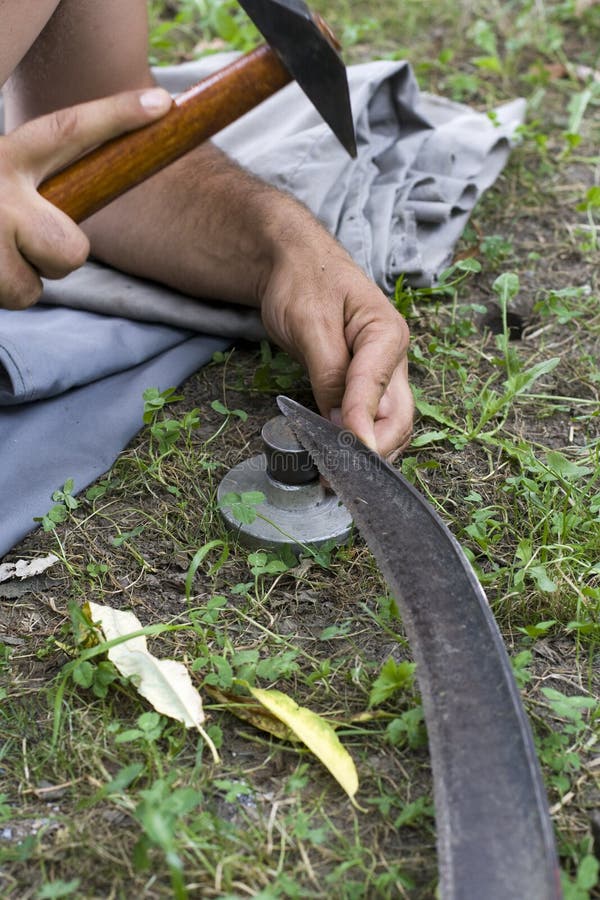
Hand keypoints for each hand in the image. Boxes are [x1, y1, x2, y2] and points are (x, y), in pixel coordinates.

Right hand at [0, 87, 171, 308]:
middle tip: (30, 241)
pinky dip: (0, 290)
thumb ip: (40, 186)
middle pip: (70, 251)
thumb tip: (92, 200)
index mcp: (5, 157)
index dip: (115, 118)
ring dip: (21, 280)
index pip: (67, 132)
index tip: (163, 106)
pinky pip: (13, 299)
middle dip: (60, 258)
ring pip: (36, 288)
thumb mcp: (5, 179)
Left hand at [259, 227, 412, 458]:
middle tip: (338, 478)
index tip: (346, 455)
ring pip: (389, 425)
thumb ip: (329, 373)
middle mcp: (392, 358)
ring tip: (336, 478)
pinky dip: (359, 443)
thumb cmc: (303, 281)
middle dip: (374, 451)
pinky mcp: (363, 384)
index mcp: (387, 335)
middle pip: (398, 417)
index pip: (379, 391)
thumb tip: (343, 425)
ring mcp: (380, 373)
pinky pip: (370, 420)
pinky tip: (339, 460)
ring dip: (369, 454)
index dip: (362, 427)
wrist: (293, 261)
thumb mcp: (311, 323)